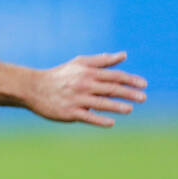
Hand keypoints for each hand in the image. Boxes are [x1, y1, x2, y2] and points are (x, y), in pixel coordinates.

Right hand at [28, 52, 146, 126]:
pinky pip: (87, 117)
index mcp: (87, 73)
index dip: (130, 79)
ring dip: (117, 106)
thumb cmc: (60, 75)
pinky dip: (100, 120)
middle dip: (129, 93)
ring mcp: (76, 99)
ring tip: (129, 109)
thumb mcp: (79, 64)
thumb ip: (102, 60)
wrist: (33, 88)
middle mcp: (83, 85)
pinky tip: (111, 122)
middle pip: (111, 89)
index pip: (114, 76)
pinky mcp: (69, 112)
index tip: (144, 84)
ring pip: (101, 103)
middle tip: (143, 98)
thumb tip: (124, 55)